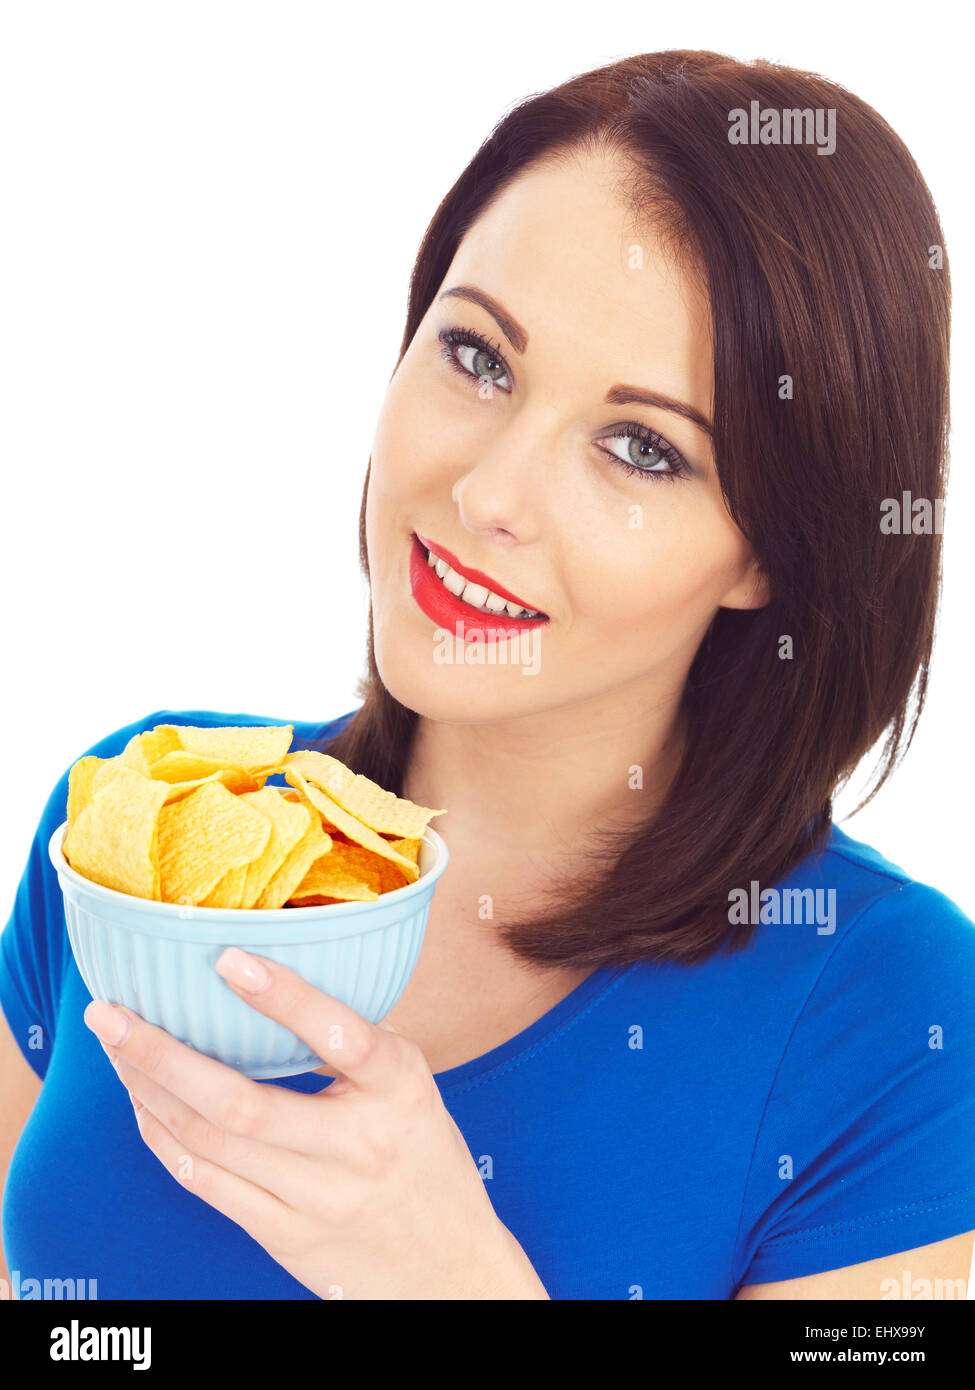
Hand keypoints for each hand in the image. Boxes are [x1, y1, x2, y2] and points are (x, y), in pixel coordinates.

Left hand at [83, 948, 548, 1299]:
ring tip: (118, 1049)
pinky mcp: (283, 1236)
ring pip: (208, 1142)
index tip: (228, 958)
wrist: (449, 1269)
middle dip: (161, 1055)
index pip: (342, 1037)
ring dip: (149, 1091)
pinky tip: (146, 1104)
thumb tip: (274, 976)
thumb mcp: (413, 1088)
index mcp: (399, 1090)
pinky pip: (206, 1182)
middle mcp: (357, 1146)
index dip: (284, 996)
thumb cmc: (426, 1160)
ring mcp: (316, 1199)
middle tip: (112, 1014)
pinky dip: (165, 1139)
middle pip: (240, 1104)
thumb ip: (357, 1043)